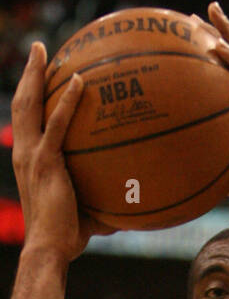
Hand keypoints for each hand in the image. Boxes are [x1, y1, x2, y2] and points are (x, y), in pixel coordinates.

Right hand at [12, 43, 114, 261]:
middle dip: (29, 74)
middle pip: (22, 102)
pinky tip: (79, 81)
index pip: (26, 120)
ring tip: (45, 51)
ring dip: (36, 75)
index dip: (30, 96)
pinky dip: (68, 101)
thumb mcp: (88, 209)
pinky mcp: (45, 162)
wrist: (50, 248)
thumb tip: (136, 201)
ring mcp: (32, 155)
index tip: (38, 75)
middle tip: (38, 49)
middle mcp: (24, 152)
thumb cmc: (68, 236)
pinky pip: (57, 125)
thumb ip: (106, 197)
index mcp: (28, 159)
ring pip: (29, 105)